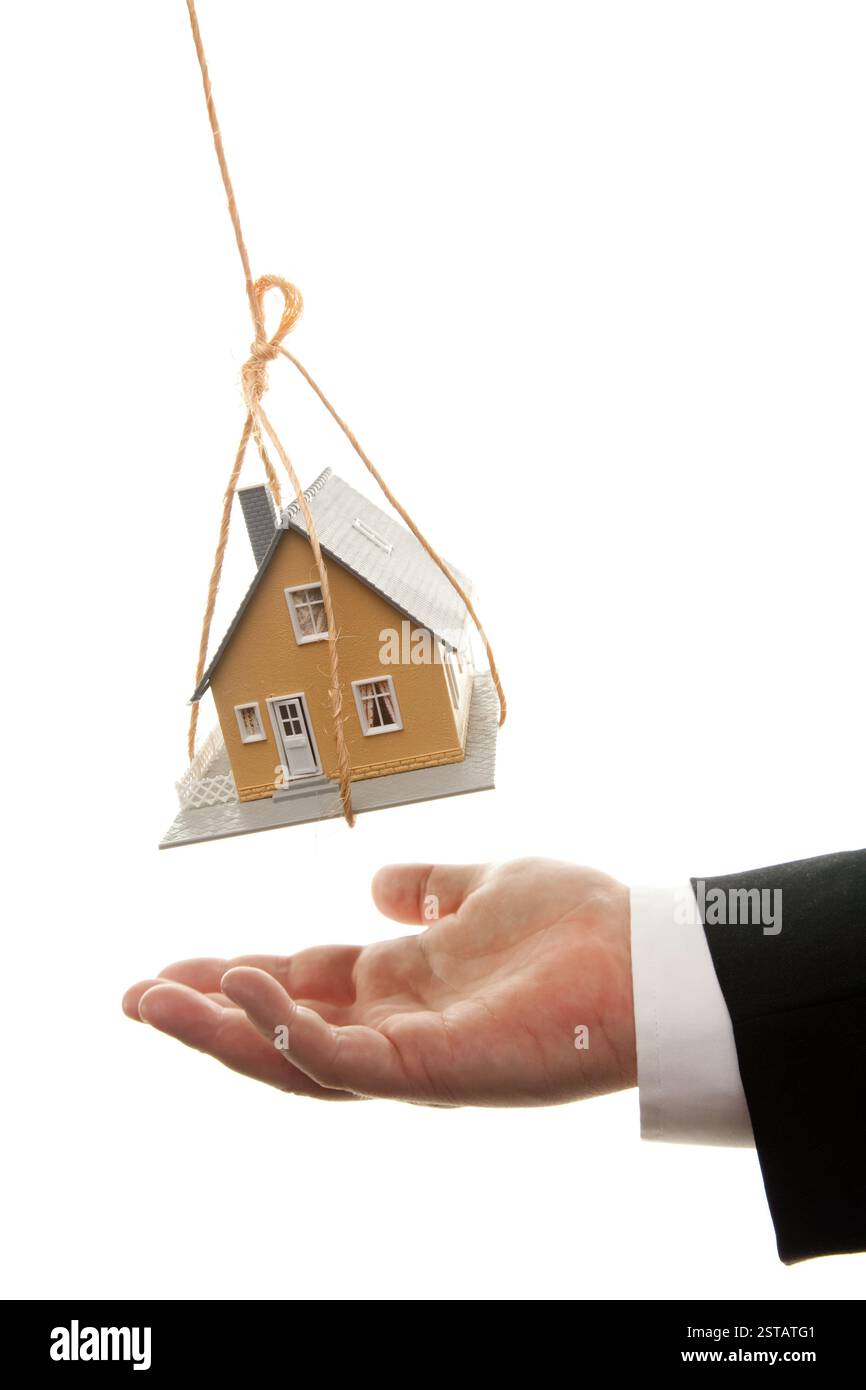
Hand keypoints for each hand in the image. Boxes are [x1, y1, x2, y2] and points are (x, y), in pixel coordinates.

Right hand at [123, 859, 634, 1105]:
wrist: (647, 956)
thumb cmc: (580, 925)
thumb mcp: (485, 887)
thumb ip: (429, 888)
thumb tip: (379, 882)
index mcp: (404, 984)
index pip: (302, 983)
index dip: (238, 975)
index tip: (182, 963)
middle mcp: (397, 1025)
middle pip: (280, 1030)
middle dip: (206, 1015)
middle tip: (138, 997)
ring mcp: (410, 1054)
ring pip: (291, 1058)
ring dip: (219, 1032)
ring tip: (156, 1002)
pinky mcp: (429, 1069)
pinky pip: (338, 1060)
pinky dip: (283, 1031)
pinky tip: (240, 992)